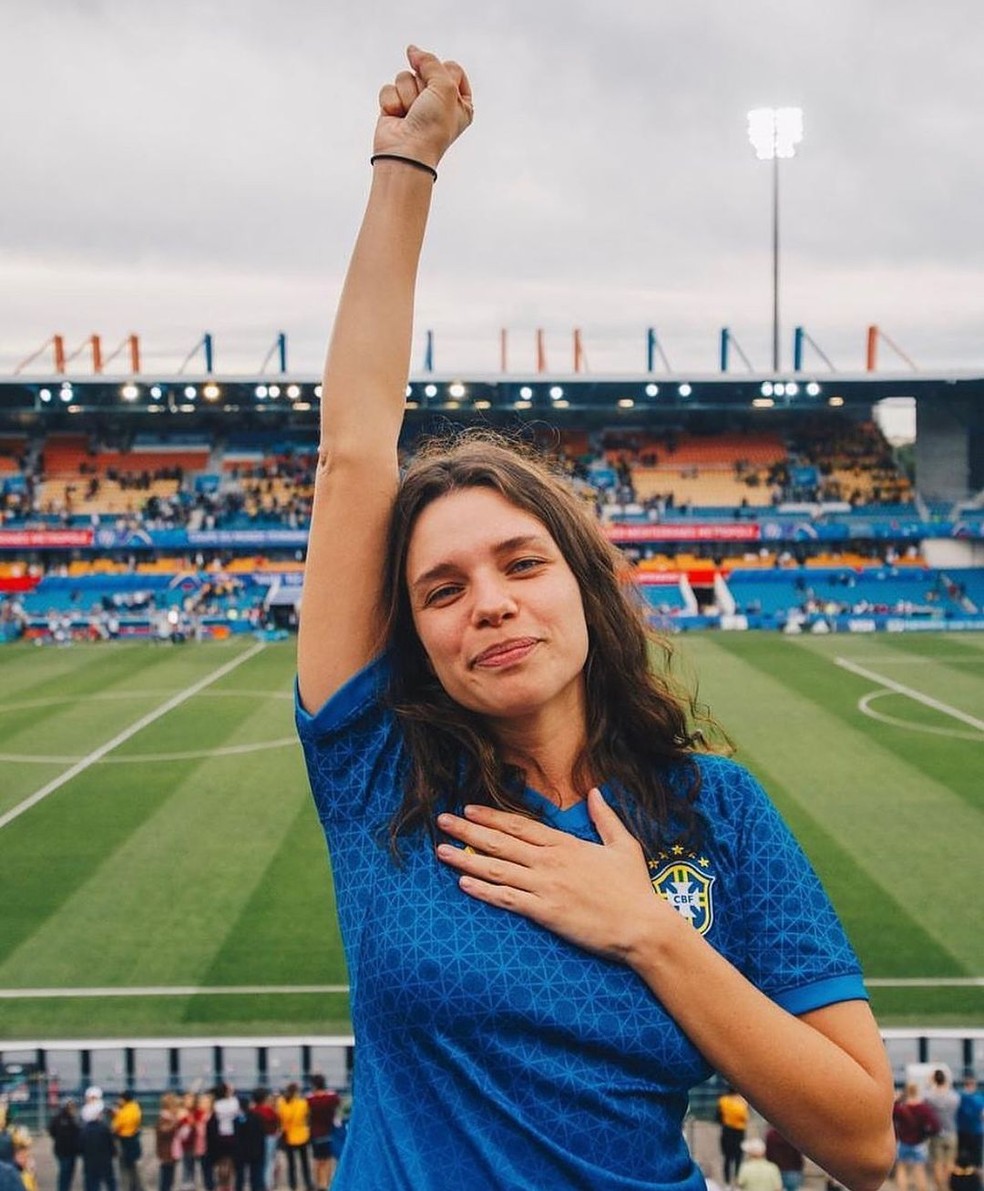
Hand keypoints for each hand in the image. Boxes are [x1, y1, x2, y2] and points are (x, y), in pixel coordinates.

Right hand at [374, 45, 472, 168]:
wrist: (408, 152)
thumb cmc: (433, 126)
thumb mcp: (445, 86)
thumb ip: (430, 61)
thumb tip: (412, 50)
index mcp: (460, 102)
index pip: (452, 68)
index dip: (444, 76)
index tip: (443, 94)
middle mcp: (438, 103)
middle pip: (426, 69)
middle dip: (423, 85)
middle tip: (424, 106)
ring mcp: (415, 105)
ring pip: (406, 76)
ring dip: (408, 94)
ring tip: (411, 114)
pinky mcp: (395, 107)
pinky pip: (389, 88)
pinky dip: (392, 101)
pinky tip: (397, 117)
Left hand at [436, 788, 670, 962]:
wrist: (642, 926)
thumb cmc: (635, 888)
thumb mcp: (623, 845)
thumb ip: (605, 818)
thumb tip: (596, 792)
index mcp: (566, 844)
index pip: (520, 826)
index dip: (491, 816)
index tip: (469, 808)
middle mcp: (550, 862)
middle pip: (500, 843)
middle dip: (468, 830)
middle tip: (442, 821)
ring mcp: (545, 887)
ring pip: (497, 869)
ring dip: (466, 859)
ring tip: (442, 851)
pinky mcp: (545, 913)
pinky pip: (507, 899)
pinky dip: (483, 890)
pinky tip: (463, 884)